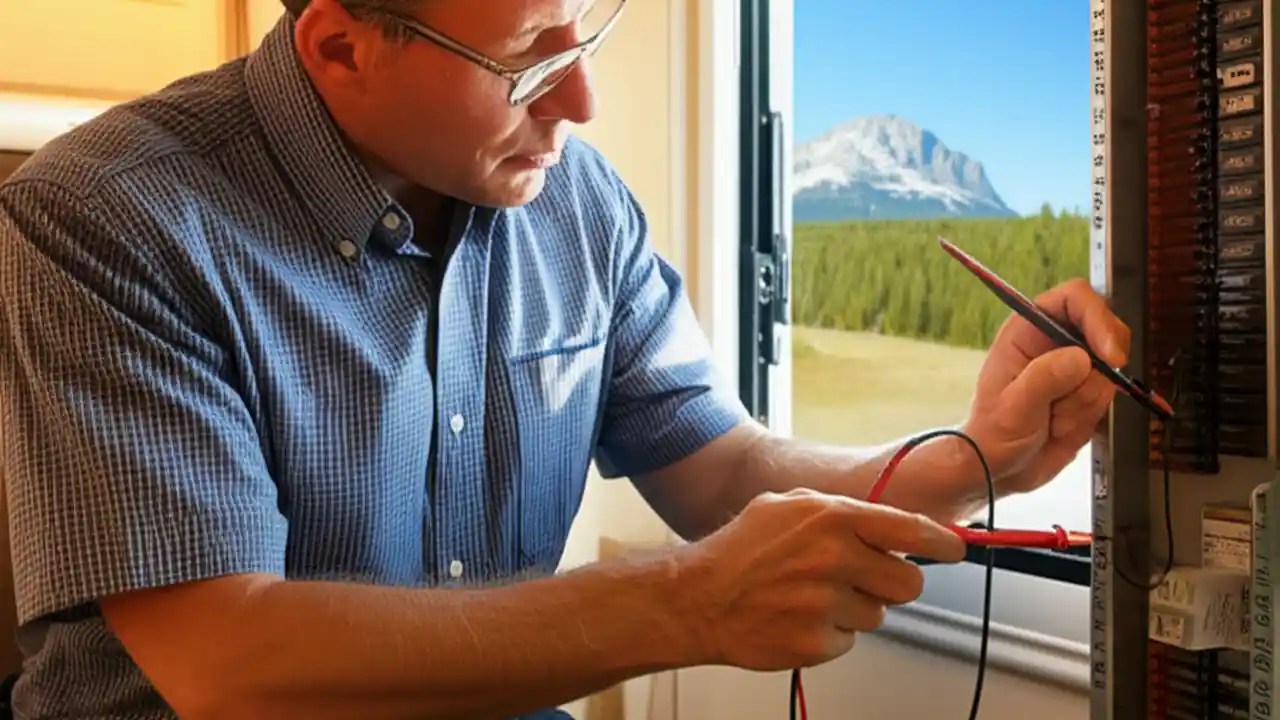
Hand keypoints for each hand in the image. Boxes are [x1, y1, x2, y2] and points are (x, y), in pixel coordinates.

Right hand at [678, 488, 964, 670]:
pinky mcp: (818, 642)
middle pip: (907, 583)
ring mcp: (827, 604)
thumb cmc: (742, 550)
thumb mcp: (789, 506)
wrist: (699, 598)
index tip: (955, 547)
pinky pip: (850, 640)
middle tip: (861, 578)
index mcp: (832, 518)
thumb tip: (893, 521)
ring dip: (854, 608)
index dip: (942, 542)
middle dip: (890, 582)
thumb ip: (841, 510)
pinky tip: (799, 616)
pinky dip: (830, 633)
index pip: (911, 530)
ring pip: (877, 614)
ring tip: (812, 596)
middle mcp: (834, 558)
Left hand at [962, 278, 1130, 494]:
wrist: (999, 469)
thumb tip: (1081, 358)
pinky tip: (1060, 429)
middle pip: (1105, 333)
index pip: (1075, 298)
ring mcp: (1074, 368)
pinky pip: (1109, 398)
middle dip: (1096, 374)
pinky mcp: (1087, 392)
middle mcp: (1055, 342)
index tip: (1111, 355)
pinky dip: (1089, 418)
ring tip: (1050, 421)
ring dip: (1084, 405)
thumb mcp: (1013, 408)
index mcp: (1028, 330)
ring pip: (1109, 373)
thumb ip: (1044, 379)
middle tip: (1067, 404)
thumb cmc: (992, 435)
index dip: (1099, 318)